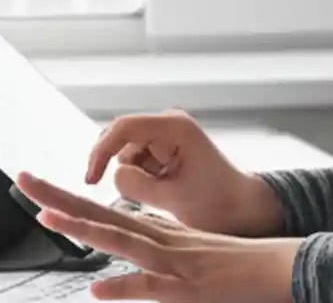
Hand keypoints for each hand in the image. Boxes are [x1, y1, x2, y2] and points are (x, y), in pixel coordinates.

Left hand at [17, 171, 299, 302]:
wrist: (278, 267)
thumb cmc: (234, 267)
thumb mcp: (186, 256)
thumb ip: (149, 260)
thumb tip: (104, 280)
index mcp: (158, 232)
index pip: (102, 209)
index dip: (64, 197)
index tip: (31, 184)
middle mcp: (160, 239)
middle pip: (101, 214)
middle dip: (59, 197)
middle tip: (22, 178)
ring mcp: (172, 261)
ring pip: (123, 240)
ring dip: (85, 228)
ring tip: (49, 218)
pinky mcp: (186, 288)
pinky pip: (150, 287)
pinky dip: (123, 287)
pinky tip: (97, 290)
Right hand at [87, 110, 284, 237]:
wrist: (241, 207)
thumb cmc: (216, 202)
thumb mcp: (172, 198)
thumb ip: (135, 184)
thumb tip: (113, 174)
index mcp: (176, 128)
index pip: (124, 128)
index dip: (101, 151)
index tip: (91, 180)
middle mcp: (170, 124)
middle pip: (120, 136)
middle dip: (115, 165)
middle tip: (117, 191)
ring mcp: (167, 134)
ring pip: (126, 151)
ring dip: (133, 174)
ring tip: (160, 193)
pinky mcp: (165, 147)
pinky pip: (137, 160)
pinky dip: (140, 177)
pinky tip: (161, 189)